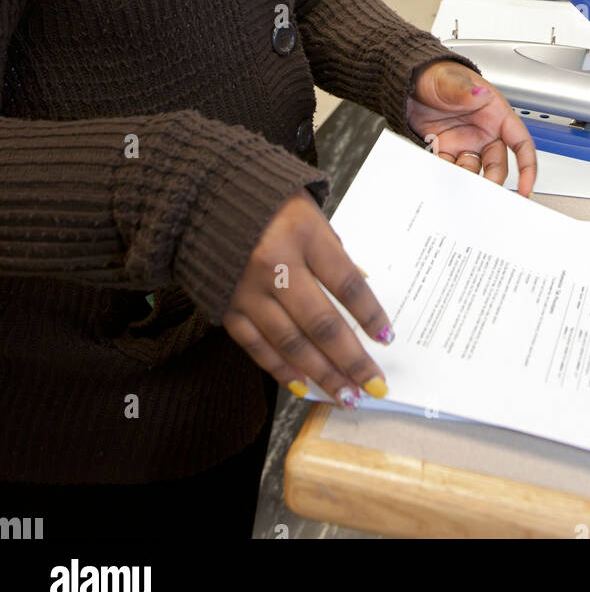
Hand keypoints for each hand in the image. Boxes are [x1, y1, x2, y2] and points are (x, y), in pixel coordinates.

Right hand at [221, 191, 392, 407]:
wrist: (200, 196)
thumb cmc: (266, 201)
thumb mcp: (308, 213)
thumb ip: (332, 251)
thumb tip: (361, 286)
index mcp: (303, 234)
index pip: (346, 283)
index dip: (370, 315)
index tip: (387, 338)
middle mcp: (275, 265)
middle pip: (321, 323)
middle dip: (351, 360)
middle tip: (375, 385)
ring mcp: (247, 290)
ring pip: (291, 343)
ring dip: (322, 374)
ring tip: (346, 395)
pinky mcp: (226, 307)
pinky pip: (257, 347)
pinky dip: (281, 369)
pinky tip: (304, 387)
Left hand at [406, 60, 536, 197]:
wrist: (408, 81)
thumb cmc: (436, 73)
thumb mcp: (450, 80)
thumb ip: (464, 90)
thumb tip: (480, 95)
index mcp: (495, 113)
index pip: (521, 143)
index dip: (527, 166)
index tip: (526, 187)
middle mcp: (484, 132)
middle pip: (497, 165)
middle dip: (492, 181)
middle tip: (483, 191)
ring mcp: (465, 142)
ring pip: (474, 171)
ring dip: (467, 179)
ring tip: (456, 180)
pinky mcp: (446, 149)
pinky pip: (450, 168)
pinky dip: (446, 174)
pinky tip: (441, 173)